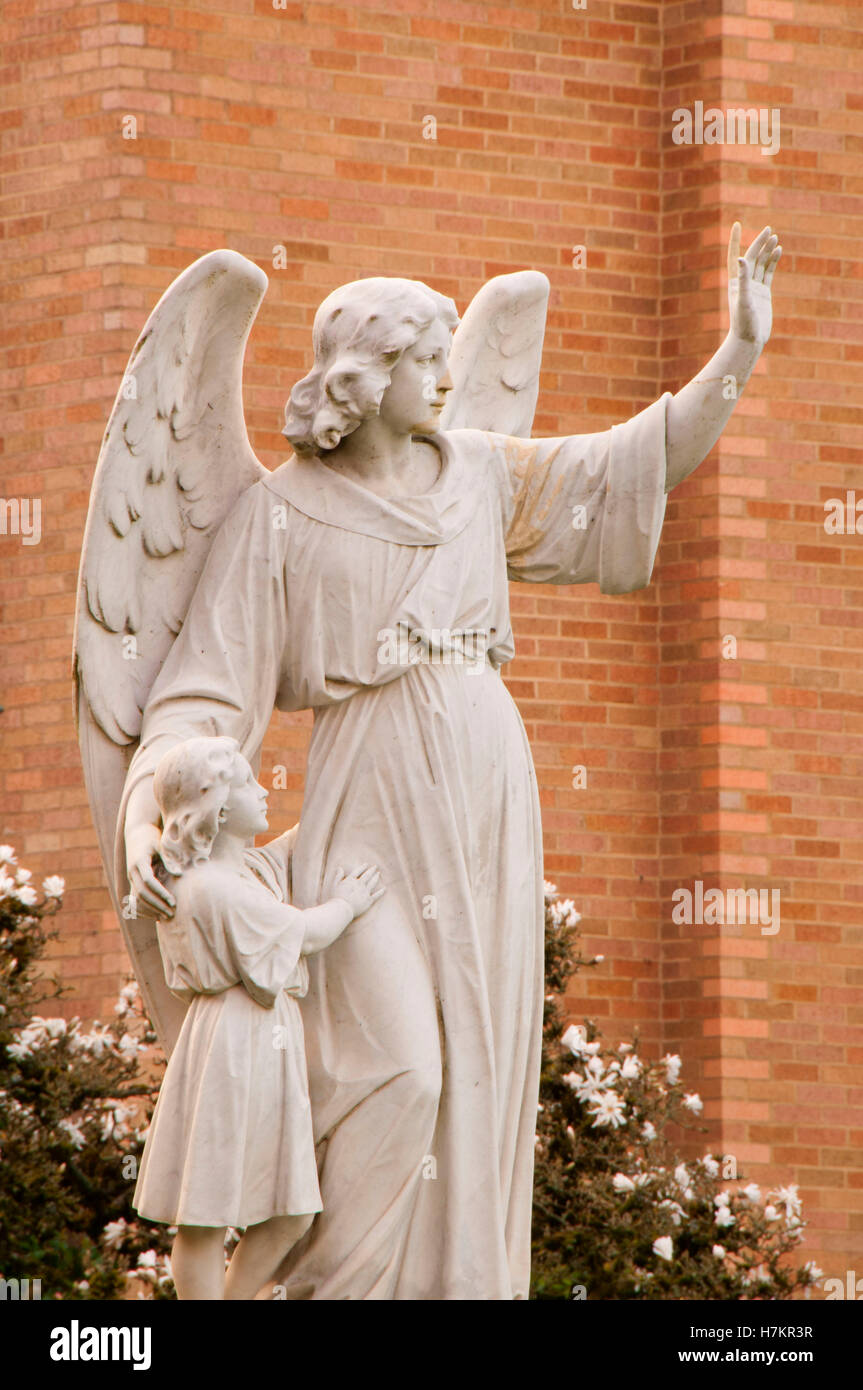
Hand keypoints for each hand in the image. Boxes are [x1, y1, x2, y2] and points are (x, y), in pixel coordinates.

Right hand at [125, 822, 174, 918]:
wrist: (137, 832)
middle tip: (172, 913)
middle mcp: (132, 872)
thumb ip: (169, 859)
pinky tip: (154, 916)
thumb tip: (179, 874)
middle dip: (157, 905)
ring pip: (136, 899)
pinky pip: (134, 900)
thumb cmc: (153, 837)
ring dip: (150, 910)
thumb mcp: (161, 845)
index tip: (173, 902)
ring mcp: (130, 878)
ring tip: (166, 917)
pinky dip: (142, 910)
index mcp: (139, 862)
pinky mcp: (132, 881)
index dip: (160, 893)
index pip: (148, 882)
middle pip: (142, 893)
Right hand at [332, 863, 384, 918]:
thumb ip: (338, 876)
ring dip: (376, 877)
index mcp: (351, 880)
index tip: (367, 864)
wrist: (342, 909)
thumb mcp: (335, 885)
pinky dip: (381, 892)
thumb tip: (339, 867)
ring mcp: (365, 892)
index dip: (363, 867)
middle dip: (372, 870)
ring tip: (378, 874)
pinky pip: (376, 895)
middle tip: (375, 867)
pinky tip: (384, 888)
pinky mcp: (368, 900)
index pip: (358, 871)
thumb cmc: (337, 898)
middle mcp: (359, 884)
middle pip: (367, 875)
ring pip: (372, 883)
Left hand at [727, 222, 781, 346]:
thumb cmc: (743, 322)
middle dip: (759, 243)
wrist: (750, 340)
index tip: (737, 224)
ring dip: (767, 251)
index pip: (734, 256)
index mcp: (734, 282)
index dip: (734, 240)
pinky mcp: (763, 294)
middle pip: (751, 257)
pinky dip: (773, 262)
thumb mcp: (743, 299)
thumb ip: (743, 278)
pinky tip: (778, 251)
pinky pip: (768, 274)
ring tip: (775, 237)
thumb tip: (741, 258)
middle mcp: (743, 283)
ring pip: (761, 264)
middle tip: (769, 229)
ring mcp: (754, 288)